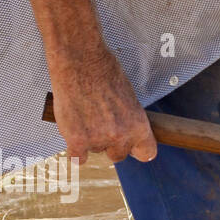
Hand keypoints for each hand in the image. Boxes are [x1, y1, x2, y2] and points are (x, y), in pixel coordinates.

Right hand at [48, 46, 156, 163]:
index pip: (147, 154)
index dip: (137, 150)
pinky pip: (77, 158)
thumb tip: (127, 133)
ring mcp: (98, 140)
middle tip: (100, 124)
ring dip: (90, 140)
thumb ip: (128, 120)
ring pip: (95, 151)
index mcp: (139, 127)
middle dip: (110, 144)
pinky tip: (73, 135)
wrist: (79, 61)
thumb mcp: (129, 98)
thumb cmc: (104, 72)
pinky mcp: (76, 140)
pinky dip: (74, 150)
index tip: (132, 147)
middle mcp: (121, 137)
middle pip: (118, 155)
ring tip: (84, 115)